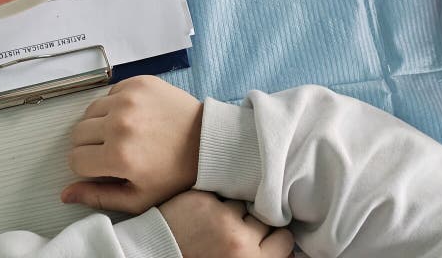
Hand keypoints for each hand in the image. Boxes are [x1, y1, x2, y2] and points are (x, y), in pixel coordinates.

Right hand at [61, 76, 202, 212]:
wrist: (208, 142)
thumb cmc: (175, 174)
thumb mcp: (139, 198)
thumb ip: (98, 197)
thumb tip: (65, 194)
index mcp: (118, 157)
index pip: (75, 160)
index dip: (86, 167)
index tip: (102, 167)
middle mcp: (119, 124)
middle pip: (77, 134)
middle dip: (89, 145)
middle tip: (111, 150)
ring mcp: (129, 100)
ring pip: (90, 111)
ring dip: (100, 123)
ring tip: (122, 133)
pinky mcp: (138, 83)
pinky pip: (109, 93)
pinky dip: (115, 105)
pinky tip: (133, 117)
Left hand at [160, 191, 294, 257]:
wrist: (157, 254)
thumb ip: (256, 254)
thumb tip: (278, 242)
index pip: (285, 240)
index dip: (275, 234)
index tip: (266, 232)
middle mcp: (241, 241)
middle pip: (268, 218)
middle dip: (258, 219)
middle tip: (245, 222)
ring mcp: (222, 219)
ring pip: (245, 201)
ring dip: (237, 206)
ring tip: (222, 213)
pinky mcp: (204, 201)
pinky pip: (222, 190)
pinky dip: (218, 196)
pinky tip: (210, 204)